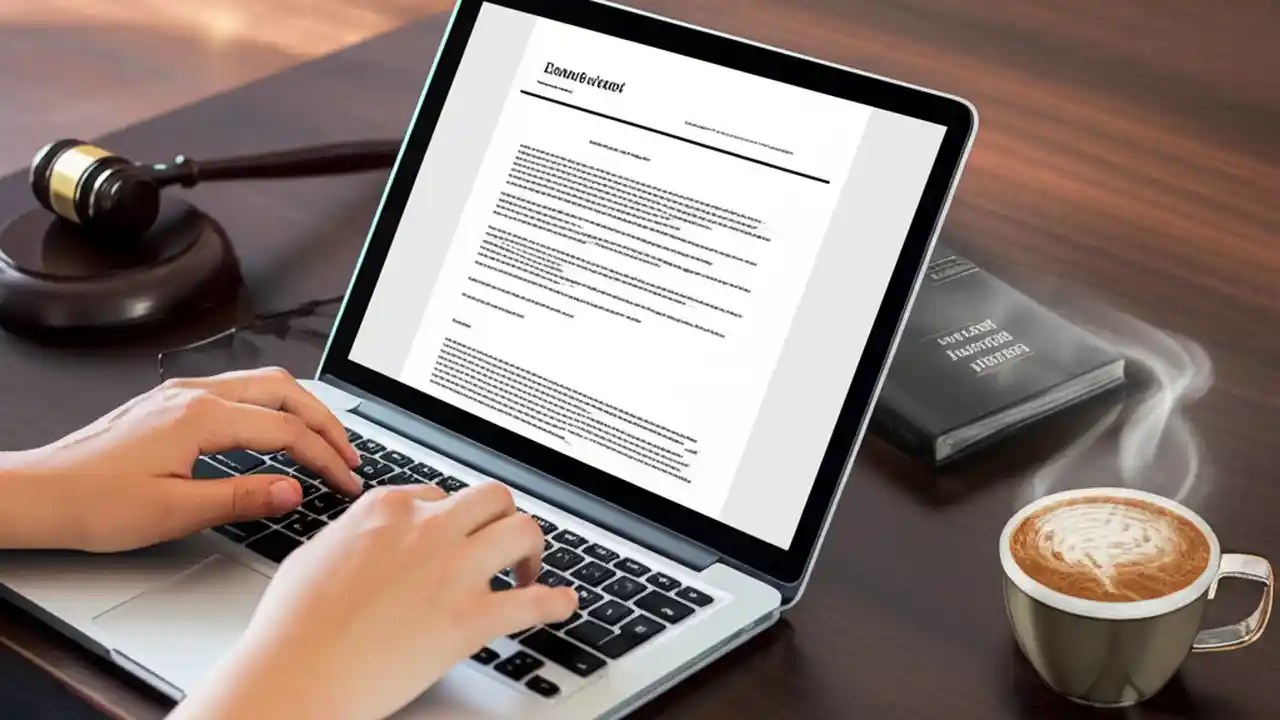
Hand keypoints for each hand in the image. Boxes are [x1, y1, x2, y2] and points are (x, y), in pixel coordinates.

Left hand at [0, 368, 359, 551]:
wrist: (37, 493)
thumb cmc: (92, 504)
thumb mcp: (175, 512)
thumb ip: (242, 497)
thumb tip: (293, 489)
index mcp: (201, 417)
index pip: (287, 430)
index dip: (326, 457)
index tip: (346, 480)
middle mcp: (194, 394)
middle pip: (285, 391)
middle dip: (326, 421)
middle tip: (349, 455)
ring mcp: (181, 393)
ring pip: (263, 383)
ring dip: (301, 409)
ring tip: (323, 441)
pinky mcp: (171, 402)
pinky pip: (238, 390)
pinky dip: (272, 407)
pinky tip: (275, 431)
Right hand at [174, 483, 577, 719]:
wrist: (294, 675)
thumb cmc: (291, 628)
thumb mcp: (314, 556)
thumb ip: (352, 538)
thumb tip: (364, 540)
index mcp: (386, 510)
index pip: (438, 495)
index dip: (452, 517)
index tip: (458, 535)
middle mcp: (426, 530)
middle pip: (492, 498)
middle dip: (503, 518)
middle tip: (504, 543)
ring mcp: (452, 571)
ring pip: (523, 530)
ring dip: (534, 551)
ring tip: (531, 572)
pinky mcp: (470, 619)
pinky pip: (534, 601)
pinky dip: (557, 602)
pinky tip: (563, 605)